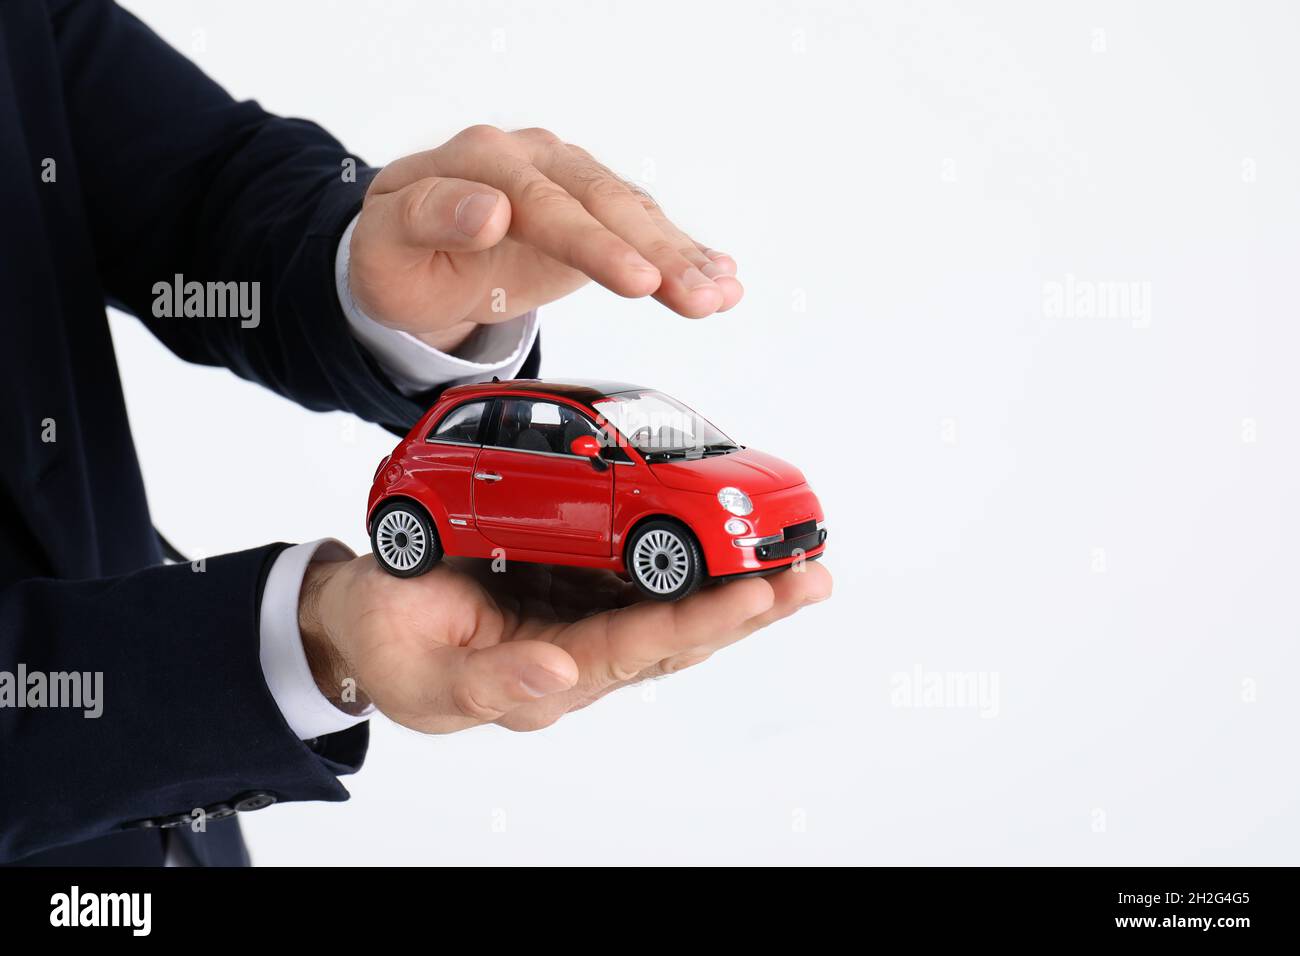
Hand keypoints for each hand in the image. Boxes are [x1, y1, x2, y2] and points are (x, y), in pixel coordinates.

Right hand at [297, 555, 830, 732]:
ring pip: (676, 606)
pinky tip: (737, 547)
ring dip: (740, 588)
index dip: (701, 623)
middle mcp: (584, 649)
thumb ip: (491, 684)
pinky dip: (696, 562)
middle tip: (814, 580)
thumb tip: (562, 675)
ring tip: (805, 568)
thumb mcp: (427, 677)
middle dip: (750, 609)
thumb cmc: (395, 647)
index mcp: (553, 674)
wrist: (367, 621)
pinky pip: (647, 576)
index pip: (641, 650)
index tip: (759, 593)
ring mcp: (585, 615)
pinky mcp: (578, 582)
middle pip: (681, 635)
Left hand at [347, 125, 743, 352]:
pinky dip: (686, 256)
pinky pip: (645, 231)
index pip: (541, 199)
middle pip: (603, 203)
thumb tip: (487, 209)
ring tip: (720, 295)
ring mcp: (571, 183)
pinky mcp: (594, 214)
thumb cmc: (399, 254)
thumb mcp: (388, 243)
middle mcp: (535, 160)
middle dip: (655, 254)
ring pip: (635, 216)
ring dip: (682, 258)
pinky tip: (723, 280)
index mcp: (481, 160)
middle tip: (695, 298)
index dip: (590, 241)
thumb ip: (430, 219)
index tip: (633, 278)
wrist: (414, 257)